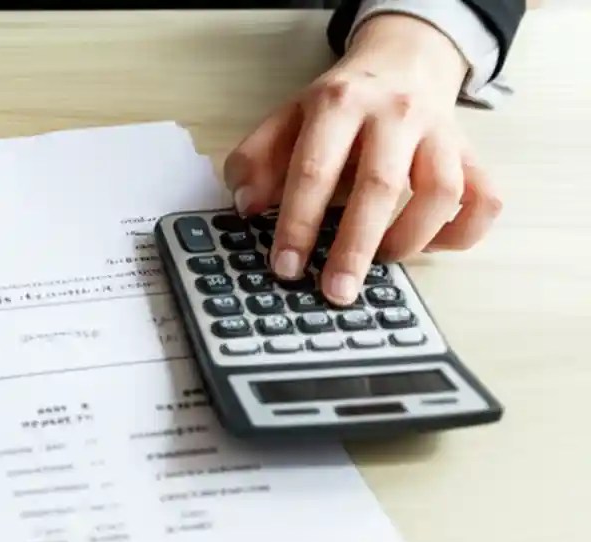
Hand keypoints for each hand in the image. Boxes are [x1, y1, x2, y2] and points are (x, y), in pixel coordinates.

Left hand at [223, 14, 503, 305]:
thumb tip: (246, 206)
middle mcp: (395, 114)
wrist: (402, 61)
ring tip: (380, 262)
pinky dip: (462, 233)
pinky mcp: (471, 152)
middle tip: (336, 291)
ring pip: (440, 192)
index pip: (315, 169)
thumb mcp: (285, 118)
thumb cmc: (338, 104)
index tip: (286, 267)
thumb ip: (255, 159)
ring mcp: (440, 132)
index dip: (298, 223)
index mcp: (339, 103)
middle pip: (379, 186)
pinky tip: (430, 247)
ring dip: (410, 239)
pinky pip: (484, 198)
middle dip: (354, 248)